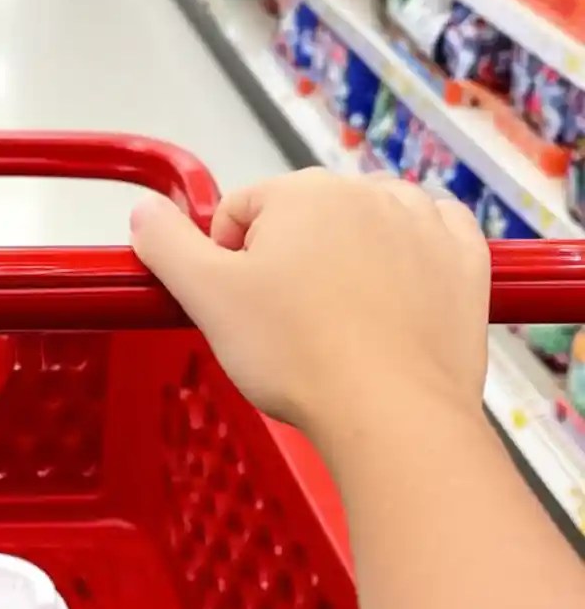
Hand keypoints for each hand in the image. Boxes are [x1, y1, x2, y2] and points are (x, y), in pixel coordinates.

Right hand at [130, 169, 489, 430]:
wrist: (391, 415)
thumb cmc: (296, 355)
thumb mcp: (206, 298)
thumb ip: (166, 245)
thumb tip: (144, 213)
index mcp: (302, 193)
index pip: (240, 211)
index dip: (227, 261)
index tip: (239, 308)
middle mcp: (366, 193)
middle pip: (303, 217)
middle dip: (288, 259)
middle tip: (286, 322)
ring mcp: (424, 225)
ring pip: (368, 221)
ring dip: (350, 253)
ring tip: (338, 316)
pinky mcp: (464, 263)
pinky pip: (434, 234)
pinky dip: (412, 254)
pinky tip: (394, 293)